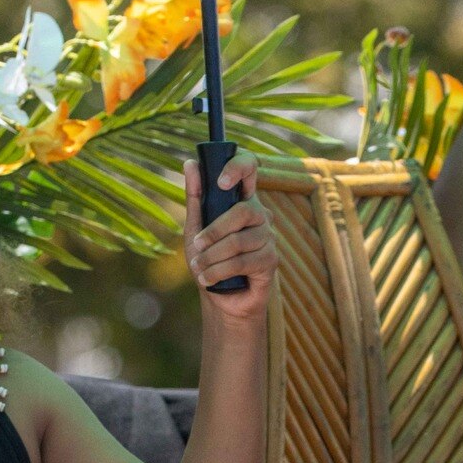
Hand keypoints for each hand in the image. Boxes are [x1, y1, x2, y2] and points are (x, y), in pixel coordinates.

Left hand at [182, 150, 275, 323]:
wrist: (221, 299)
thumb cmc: (209, 261)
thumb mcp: (195, 228)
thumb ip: (195, 197)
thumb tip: (190, 163)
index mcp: (241, 201)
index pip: (250, 169)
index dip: (239, 166)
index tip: (221, 181)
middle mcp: (260, 215)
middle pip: (243, 210)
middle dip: (214, 230)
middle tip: (196, 246)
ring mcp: (269, 238)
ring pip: (239, 241)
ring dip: (212, 257)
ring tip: (199, 268)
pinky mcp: (271, 261)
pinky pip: (242, 262)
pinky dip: (219, 271)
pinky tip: (208, 279)